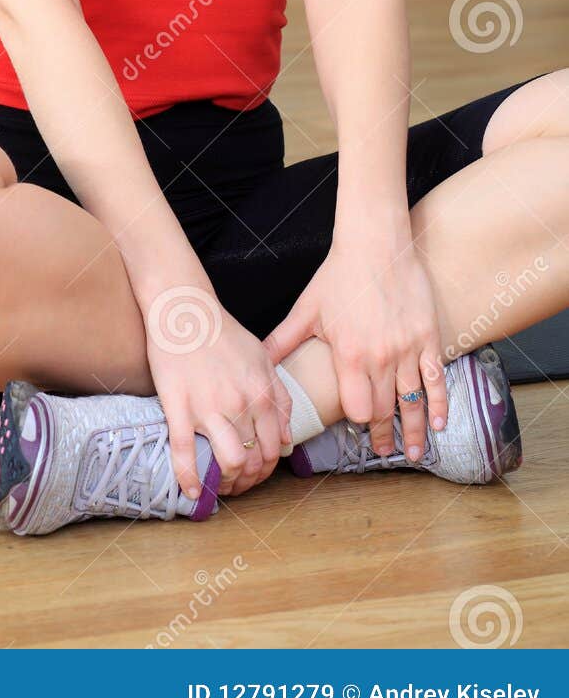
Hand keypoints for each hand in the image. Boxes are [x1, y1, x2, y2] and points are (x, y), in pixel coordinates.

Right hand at [140, 280, 293, 500]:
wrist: (185, 311)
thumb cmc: (223, 333)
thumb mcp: (263, 359)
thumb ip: (280, 399)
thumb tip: (287, 441)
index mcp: (262, 394)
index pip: (274, 448)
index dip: (267, 469)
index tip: (256, 472)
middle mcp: (240, 404)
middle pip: (253, 461)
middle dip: (248, 481)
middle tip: (238, 483)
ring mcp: (208, 408)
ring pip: (227, 464)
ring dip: (226, 484)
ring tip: (219, 485)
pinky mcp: (179, 407)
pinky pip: (185, 454)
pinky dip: (190, 480)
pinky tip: (192, 492)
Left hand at [261, 235, 448, 461]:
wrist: (375, 245)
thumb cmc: (339, 276)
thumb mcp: (306, 311)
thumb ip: (282, 341)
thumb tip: (258, 361)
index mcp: (350, 355)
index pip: (357, 409)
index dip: (357, 422)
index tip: (356, 427)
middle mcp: (381, 358)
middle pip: (385, 411)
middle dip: (384, 435)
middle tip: (382, 451)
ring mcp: (407, 349)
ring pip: (413, 402)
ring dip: (414, 432)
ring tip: (414, 453)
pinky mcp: (428, 338)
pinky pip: (436, 380)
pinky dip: (438, 404)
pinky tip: (438, 424)